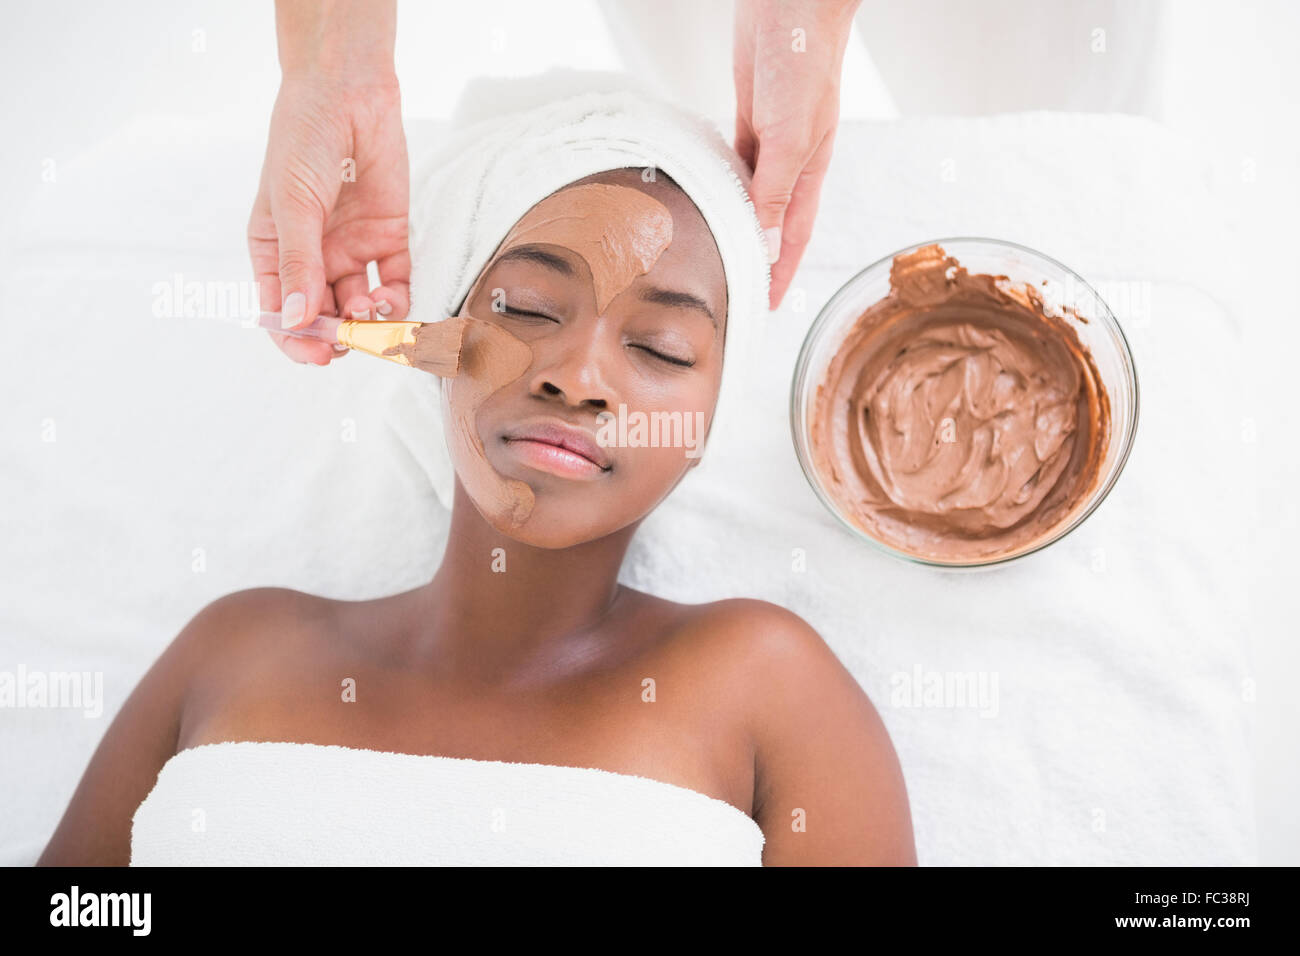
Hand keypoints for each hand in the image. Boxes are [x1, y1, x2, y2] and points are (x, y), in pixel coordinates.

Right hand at [248, 74, 409, 364]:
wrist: (347, 94)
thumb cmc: (303, 141)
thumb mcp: (293, 204)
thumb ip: (299, 263)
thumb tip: (295, 320)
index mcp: (275, 250)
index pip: (281, 311)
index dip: (297, 340)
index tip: (318, 356)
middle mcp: (313, 256)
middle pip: (323, 314)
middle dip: (337, 335)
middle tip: (351, 341)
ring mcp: (351, 249)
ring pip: (359, 305)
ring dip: (366, 319)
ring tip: (371, 310)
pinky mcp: (389, 239)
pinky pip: (394, 283)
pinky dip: (395, 300)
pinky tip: (391, 301)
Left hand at [734, 0, 859, 308]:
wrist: (792, 1)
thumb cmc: (804, 61)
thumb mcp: (791, 136)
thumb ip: (776, 190)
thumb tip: (767, 243)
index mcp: (810, 169)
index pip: (795, 237)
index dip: (781, 273)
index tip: (766, 306)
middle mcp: (790, 159)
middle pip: (771, 220)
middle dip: (757, 257)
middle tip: (735, 289)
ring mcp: (768, 136)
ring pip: (748, 192)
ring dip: (735, 220)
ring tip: (715, 252)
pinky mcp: (748, 112)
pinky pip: (731, 158)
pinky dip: (720, 180)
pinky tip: (704, 193)